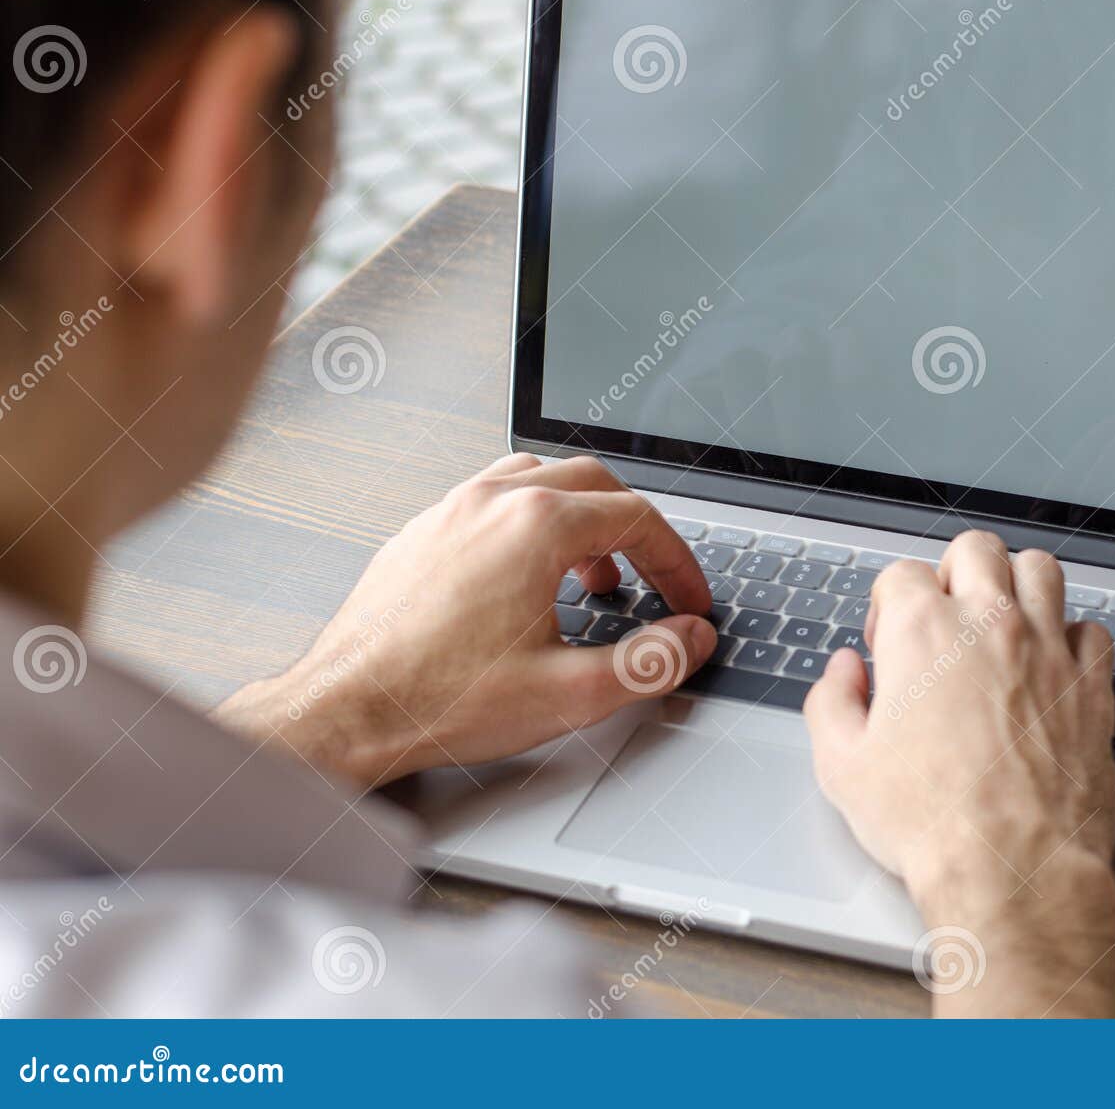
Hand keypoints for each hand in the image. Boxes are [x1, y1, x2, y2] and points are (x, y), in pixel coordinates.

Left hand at [215, 454, 714, 786]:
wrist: (346, 712)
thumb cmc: (437, 700)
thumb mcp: (569, 693)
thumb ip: (648, 663)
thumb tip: (690, 640)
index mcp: (533, 526)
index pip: (636, 519)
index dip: (678, 563)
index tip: (688, 601)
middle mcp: (489, 502)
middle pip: (593, 483)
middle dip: (637, 532)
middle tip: (656, 580)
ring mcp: (449, 511)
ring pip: (540, 481)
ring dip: (583, 521)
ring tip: (596, 577)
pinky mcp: (421, 533)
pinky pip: (492, 501)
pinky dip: (533, 525)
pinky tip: (531, 578)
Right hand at [803, 531, 1114, 1016]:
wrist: (1013, 868)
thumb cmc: (933, 823)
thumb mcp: (842, 767)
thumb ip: (832, 702)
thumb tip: (842, 674)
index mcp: (923, 633)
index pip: (903, 574)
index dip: (888, 607)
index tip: (888, 644)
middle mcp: (990, 626)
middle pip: (975, 550)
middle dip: (954, 572)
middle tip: (945, 618)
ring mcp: (1048, 651)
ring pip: (1041, 570)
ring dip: (1017, 586)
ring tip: (1001, 623)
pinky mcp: (1091, 687)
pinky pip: (1091, 631)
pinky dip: (1071, 638)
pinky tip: (1050, 666)